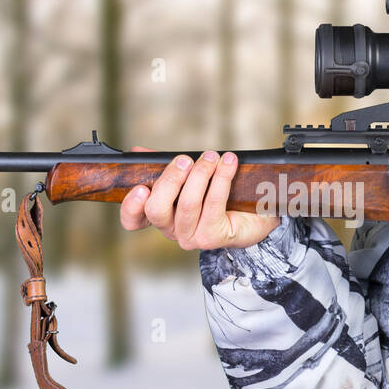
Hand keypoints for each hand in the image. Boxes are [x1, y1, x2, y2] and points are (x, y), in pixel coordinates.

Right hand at [118, 147, 281, 249]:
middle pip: (157, 209)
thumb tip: (139, 151)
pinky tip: (228, 163)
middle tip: (185, 160)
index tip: (141, 187)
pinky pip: (213, 204)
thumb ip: (165, 166)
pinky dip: (221, 178)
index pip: (134, 220)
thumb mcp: (189, 176)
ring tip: (212, 157)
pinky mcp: (213, 237)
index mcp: (161, 216)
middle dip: (170, 179)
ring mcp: (192, 237)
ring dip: (201, 174)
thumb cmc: (220, 194)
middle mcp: (172, 230)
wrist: (257, 212)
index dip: (131, 206)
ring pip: (187, 204)